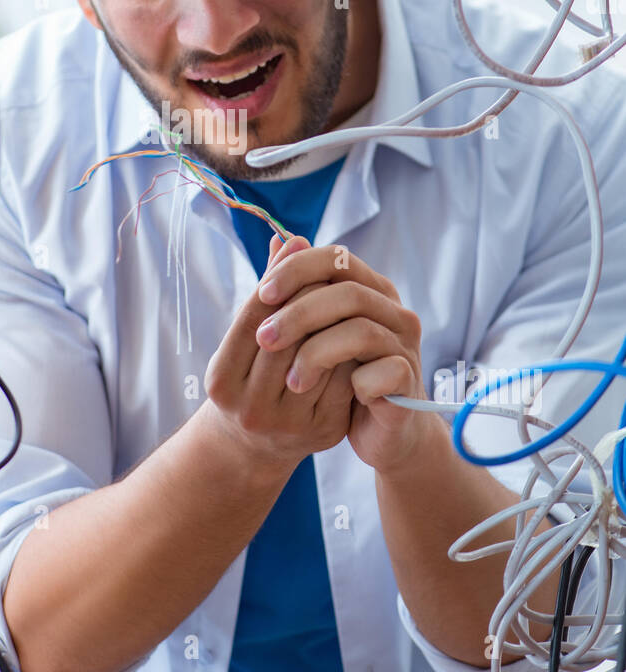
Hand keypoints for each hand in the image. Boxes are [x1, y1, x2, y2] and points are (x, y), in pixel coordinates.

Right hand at [202, 234, 355, 471]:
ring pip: (319, 355)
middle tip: (331, 262)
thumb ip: (265, 292)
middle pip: (288, 336)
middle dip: (310, 293)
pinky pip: (344, 378)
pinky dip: (350, 348)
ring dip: (335, 318)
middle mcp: (251, 408)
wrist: (250, 447)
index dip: (278, 279)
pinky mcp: (323, 432)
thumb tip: (288, 238)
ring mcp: (289, 424)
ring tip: (347, 286)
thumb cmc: (244, 378)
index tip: (299, 246)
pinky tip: (356, 324)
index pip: (253, 318)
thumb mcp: (241, 341)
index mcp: (222, 381)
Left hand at [254, 244, 428, 474]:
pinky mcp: (408, 382)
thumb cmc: (342, 376)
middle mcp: (393, 311)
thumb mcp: (316, 330)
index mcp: (370, 289)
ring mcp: (404, 346)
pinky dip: (351, 384)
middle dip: (299, 314)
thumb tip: (277, 239)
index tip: (262, 293)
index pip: (336, 258)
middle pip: (347, 292)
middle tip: (265, 338)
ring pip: (361, 331)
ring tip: (289, 380)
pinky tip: (326, 399)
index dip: (297, 270)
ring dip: (316, 353)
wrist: (383, 431)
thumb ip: (298, 289)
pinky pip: (382, 372)